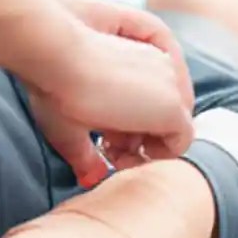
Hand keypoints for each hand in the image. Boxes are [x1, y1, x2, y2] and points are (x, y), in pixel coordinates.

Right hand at [31, 0, 195, 185]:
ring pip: (171, 131)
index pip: (149, 109)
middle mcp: (161, 72)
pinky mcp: (174, 109)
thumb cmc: (55, 82)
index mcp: (139, 69)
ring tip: (111, 149)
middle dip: (136, 141)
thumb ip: (86, 153)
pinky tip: (126, 153)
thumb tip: (90, 179)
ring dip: (144, 148)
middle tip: (106, 149)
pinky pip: (181, 143)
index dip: (128, 133)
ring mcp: (172, 88)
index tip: (104, 144)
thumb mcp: (71, 121)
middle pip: (161, 120)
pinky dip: (158, 156)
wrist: (57, 58)